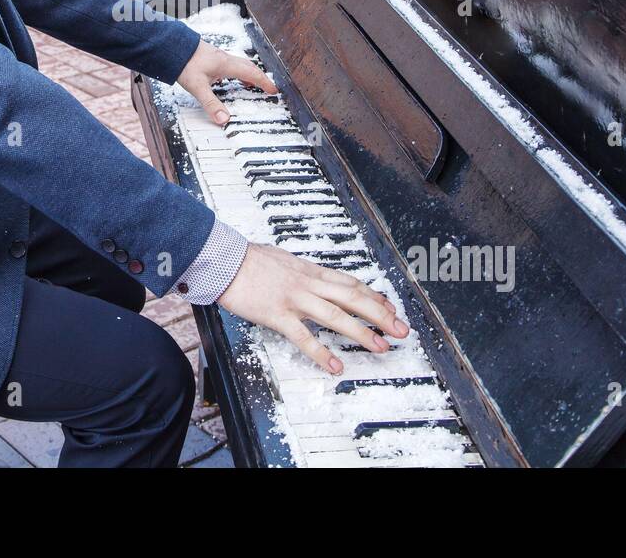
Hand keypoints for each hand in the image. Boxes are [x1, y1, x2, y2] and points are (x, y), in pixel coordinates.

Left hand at [176, 40, 275, 124]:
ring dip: (248, 73)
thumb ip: (211, 104)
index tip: (273, 90)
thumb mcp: (198, 87)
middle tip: (267, 87)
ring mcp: (218, 56)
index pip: (252, 74)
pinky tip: (227, 77)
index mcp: (227, 65)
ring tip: (250, 84)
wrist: (171, 46)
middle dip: (260, 77)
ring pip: (240, 64)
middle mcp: (225, 59)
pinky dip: (236, 71)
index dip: (264, 83)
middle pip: (249, 67)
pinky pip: (230, 63)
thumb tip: (224, 119)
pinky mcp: (210, 56)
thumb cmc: (184, 62)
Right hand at [218, 243, 408, 374]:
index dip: (374, 297)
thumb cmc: (250, 259)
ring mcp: (294, 299)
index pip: (351, 283)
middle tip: (401, 330)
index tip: (391, 309)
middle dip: (381, 315)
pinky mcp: (278, 315)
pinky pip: (304, 337)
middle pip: (353, 298)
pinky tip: (336, 365)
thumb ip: (302, 270)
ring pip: (336, 316)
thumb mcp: (284, 259)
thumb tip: (315, 275)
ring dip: (362, 333)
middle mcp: (308, 283)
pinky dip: (322, 353)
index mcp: (310, 271)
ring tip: (381, 348)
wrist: (224, 259)